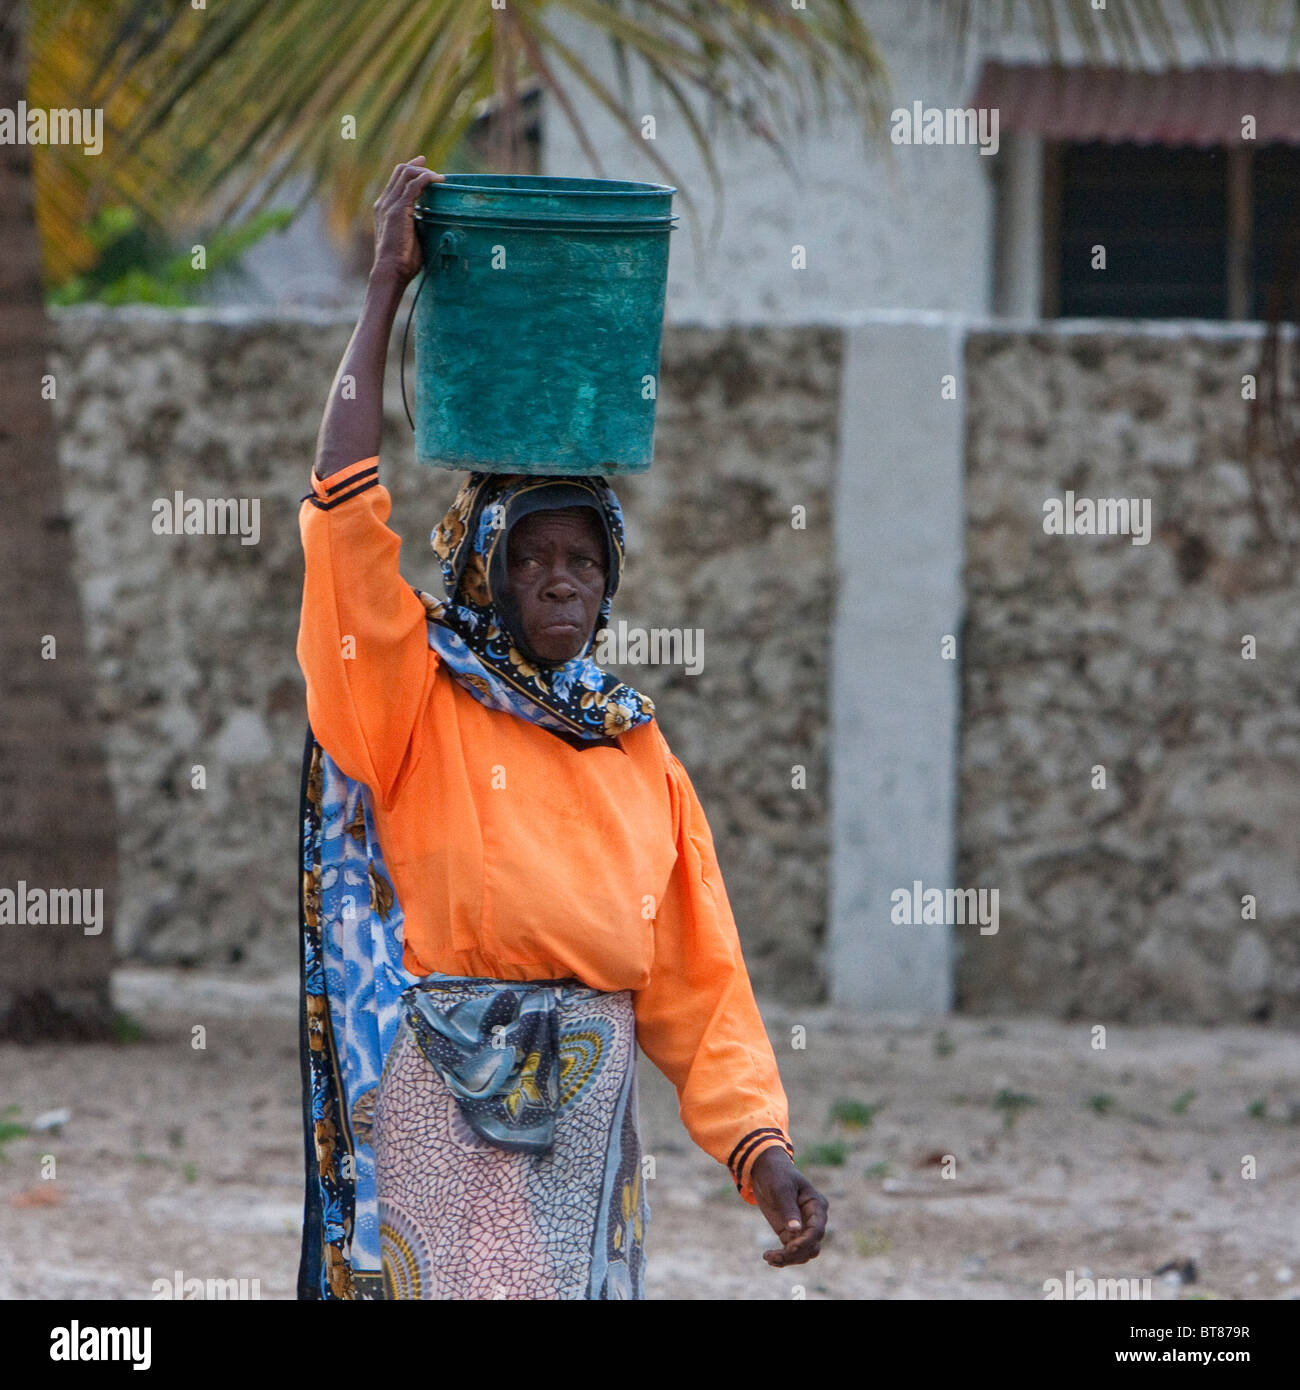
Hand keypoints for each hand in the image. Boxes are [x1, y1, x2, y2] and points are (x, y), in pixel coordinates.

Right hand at [371, 155, 444, 285]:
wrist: (390, 271)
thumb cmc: (402, 262)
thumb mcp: (410, 238)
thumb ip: (417, 225)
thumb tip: (432, 222)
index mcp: (384, 209)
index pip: (396, 181)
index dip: (410, 170)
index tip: (423, 166)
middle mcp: (384, 203)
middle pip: (400, 172)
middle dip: (417, 166)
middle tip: (432, 168)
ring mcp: (390, 204)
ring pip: (406, 174)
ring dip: (424, 172)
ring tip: (440, 178)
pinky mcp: (398, 210)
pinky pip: (413, 185)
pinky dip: (427, 179)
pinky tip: (438, 181)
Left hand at [750, 1147, 827, 1266]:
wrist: (765, 1170)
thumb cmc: (776, 1175)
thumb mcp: (780, 1189)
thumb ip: (788, 1209)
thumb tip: (796, 1231)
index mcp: (816, 1205)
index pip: (817, 1230)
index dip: (806, 1241)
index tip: (790, 1246)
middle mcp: (813, 1219)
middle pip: (812, 1246)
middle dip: (795, 1253)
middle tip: (775, 1256)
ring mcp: (802, 1228)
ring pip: (803, 1253)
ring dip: (788, 1259)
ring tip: (769, 1258)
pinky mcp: (790, 1233)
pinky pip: (791, 1251)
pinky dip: (782, 1257)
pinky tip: (769, 1258)